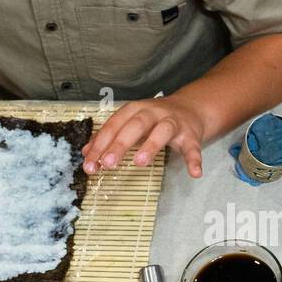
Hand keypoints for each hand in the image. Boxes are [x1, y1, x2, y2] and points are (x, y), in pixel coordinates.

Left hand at [82, 96, 204, 177]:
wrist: (191, 108)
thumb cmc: (155, 119)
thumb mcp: (130, 123)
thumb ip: (110, 137)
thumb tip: (87, 153)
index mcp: (135, 110)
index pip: (114, 126)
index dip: (100, 144)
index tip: (90, 163)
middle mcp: (153, 112)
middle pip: (135, 125)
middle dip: (120, 143)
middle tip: (108, 163)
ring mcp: (173, 123)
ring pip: (162, 131)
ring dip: (152, 146)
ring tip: (140, 162)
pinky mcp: (191, 135)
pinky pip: (193, 148)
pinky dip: (194, 160)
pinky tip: (194, 172)